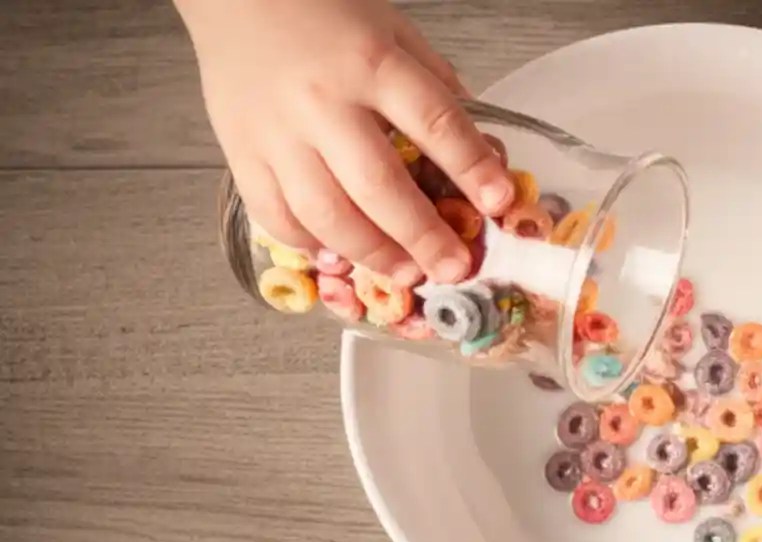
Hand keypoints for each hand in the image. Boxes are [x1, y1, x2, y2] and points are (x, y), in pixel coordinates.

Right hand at [176, 0, 512, 283]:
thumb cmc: (325, 13)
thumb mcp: (395, 32)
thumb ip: (435, 89)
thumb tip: (479, 153)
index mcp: (371, 63)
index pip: (433, 122)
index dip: (470, 167)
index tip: (498, 204)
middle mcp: (322, 103)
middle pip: (377, 185)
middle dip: (421, 235)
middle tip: (453, 267)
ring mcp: (276, 134)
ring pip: (324, 213)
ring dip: (372, 253)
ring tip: (408, 273)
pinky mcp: (240, 154)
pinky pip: (276, 215)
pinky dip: (312, 244)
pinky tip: (344, 255)